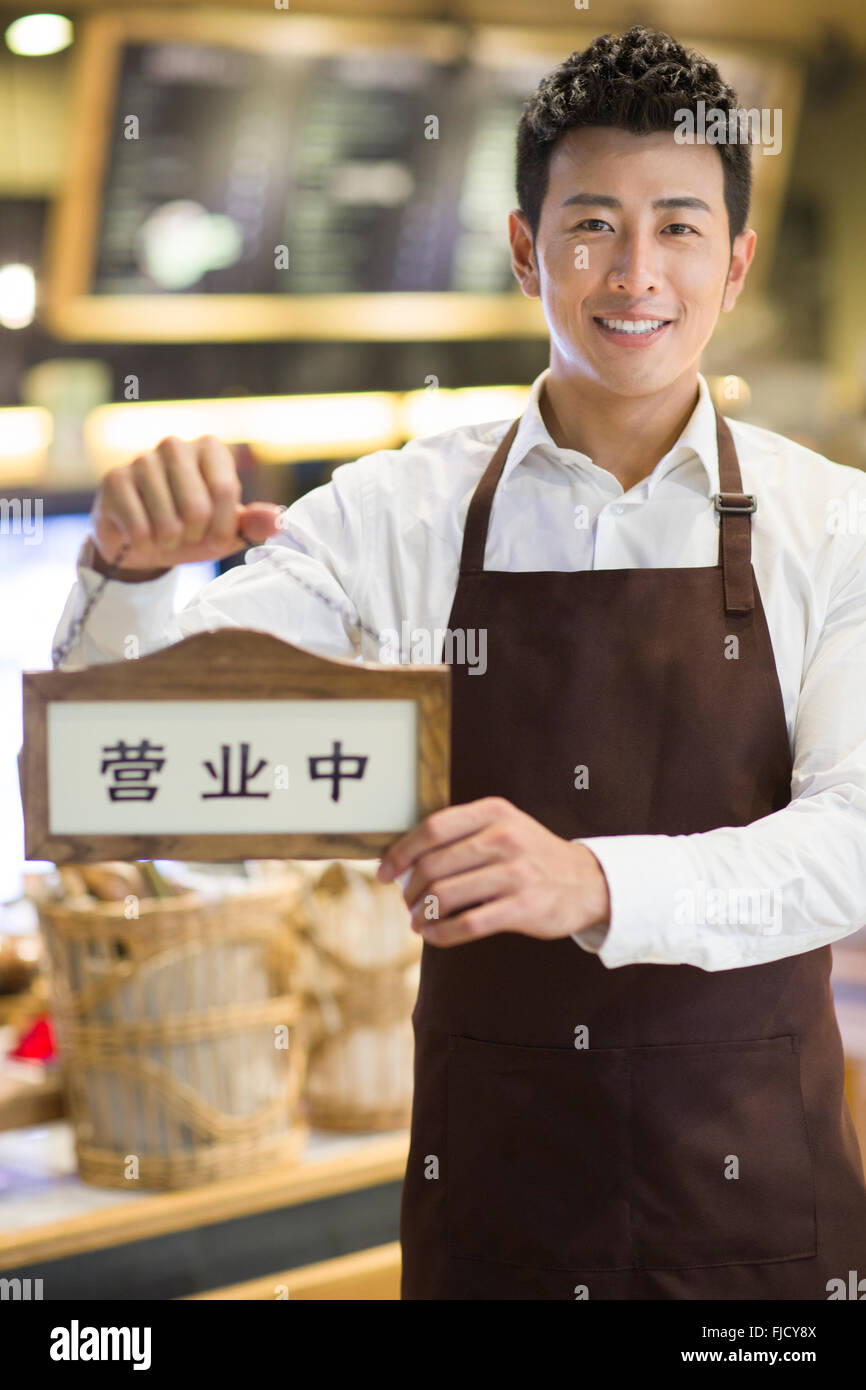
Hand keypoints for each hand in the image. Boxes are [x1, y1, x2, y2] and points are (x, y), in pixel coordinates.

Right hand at [90, 434, 283, 574]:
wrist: (144, 541)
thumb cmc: (193, 529)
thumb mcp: (228, 530)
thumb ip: (255, 524)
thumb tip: (279, 519)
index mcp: (210, 449)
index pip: (225, 491)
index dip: (222, 526)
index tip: (216, 535)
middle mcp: (175, 445)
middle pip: (197, 508)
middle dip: (195, 535)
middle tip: (187, 534)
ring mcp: (141, 459)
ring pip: (167, 522)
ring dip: (170, 542)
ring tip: (165, 535)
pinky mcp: (114, 479)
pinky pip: (139, 528)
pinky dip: (144, 544)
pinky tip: (141, 535)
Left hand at [377, 795, 610, 947]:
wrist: (587, 882)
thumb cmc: (531, 856)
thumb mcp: (503, 828)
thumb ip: (460, 838)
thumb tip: (402, 864)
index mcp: (494, 812)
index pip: (433, 828)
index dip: (401, 852)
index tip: (384, 872)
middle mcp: (505, 838)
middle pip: (434, 864)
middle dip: (410, 888)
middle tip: (407, 902)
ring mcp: (516, 872)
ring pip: (446, 895)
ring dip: (422, 913)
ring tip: (418, 921)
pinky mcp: (524, 907)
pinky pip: (469, 923)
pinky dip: (442, 933)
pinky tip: (434, 936)